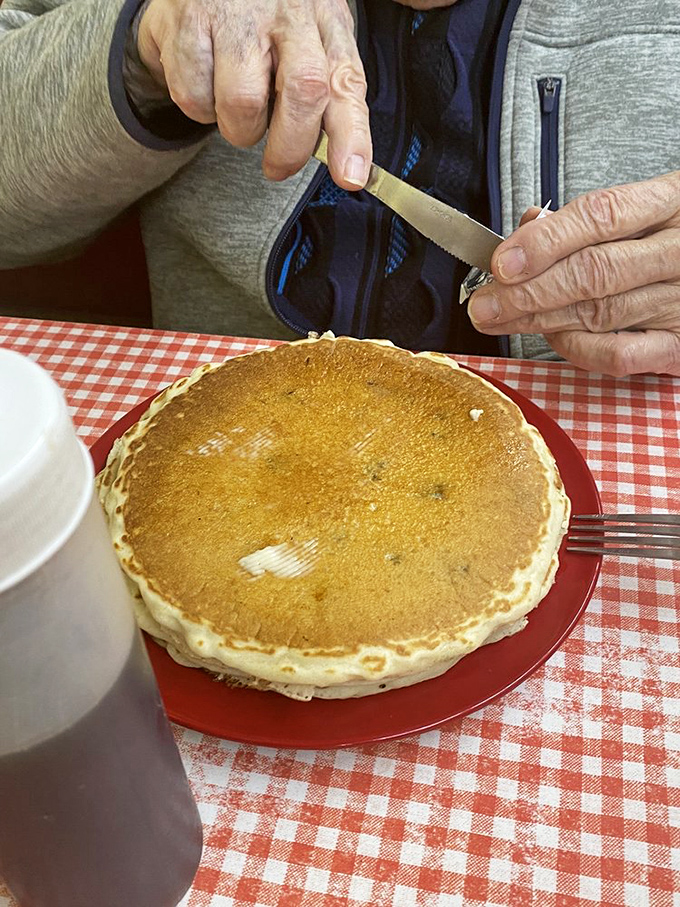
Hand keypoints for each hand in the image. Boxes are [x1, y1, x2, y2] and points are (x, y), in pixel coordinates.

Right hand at [136, 0, 370, 188]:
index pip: (346, 83)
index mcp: (323, 22)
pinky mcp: (188, 21)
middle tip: (277, 166)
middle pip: (302, 92)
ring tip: (238, 107)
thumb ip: (333, 96)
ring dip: (238, 128)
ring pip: (242, 103)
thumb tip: (349, 168)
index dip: (352, 136)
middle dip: (290, 148)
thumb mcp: (311, 43)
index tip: (350, 176)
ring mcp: (236, 15)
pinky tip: (207, 83)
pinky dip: (200, 107)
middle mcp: (286, 12)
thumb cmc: (265, 20)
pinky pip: (195, 94)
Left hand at [468, 172, 679, 375]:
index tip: (501, 263)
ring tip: (501, 320)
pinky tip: (554, 339)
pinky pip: (621, 354)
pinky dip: (580, 350)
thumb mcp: (643, 209)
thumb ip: (586, 219)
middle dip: (528, 292)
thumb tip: (526, 227)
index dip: (544, 242)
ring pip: (600, 313)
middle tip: (485, 305)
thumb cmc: (672, 236)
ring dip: (540, 320)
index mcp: (673, 201)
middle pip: (593, 271)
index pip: (600, 216)